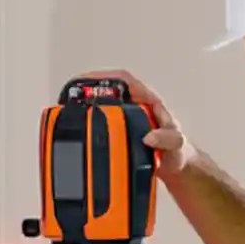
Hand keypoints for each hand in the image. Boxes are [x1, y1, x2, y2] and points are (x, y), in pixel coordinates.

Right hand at [72, 69, 197, 180]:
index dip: (105, 76)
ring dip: (86, 105)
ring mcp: (127, 118)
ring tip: (67, 109)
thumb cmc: (177, 152)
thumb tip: (150, 136)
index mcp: (148, 101)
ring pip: (103, 105)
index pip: (125, 79)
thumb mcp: (177, 145)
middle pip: (108, 89)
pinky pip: (103, 122)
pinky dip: (90, 123)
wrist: (176, 167)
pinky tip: (78, 130)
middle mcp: (135, 106)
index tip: (88, 79)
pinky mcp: (121, 132)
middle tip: (70, 95)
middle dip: (87, 89)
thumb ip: (167, 139)